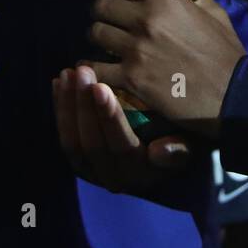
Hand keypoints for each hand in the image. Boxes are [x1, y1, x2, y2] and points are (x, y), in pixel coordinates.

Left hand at [52, 65, 190, 193]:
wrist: (162, 158)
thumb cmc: (179, 141)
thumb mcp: (188, 146)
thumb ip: (178, 150)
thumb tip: (158, 151)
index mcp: (139, 174)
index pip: (120, 146)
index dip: (109, 117)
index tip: (100, 86)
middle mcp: (112, 177)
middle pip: (91, 143)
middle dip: (83, 105)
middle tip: (81, 70)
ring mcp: (91, 172)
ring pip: (72, 141)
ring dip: (68, 105)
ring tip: (68, 73)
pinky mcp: (78, 162)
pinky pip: (64, 137)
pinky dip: (60, 109)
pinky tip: (59, 83)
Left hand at [65, 0, 246, 136]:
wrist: (233, 95)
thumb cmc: (226, 54)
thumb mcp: (215, 13)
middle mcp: (145, 19)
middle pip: (100, 4)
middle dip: (101, 10)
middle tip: (109, 18)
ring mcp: (136, 49)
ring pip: (95, 33)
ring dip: (98, 37)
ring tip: (107, 44)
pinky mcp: (131, 78)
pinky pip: (94, 68)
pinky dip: (92, 69)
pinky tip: (97, 69)